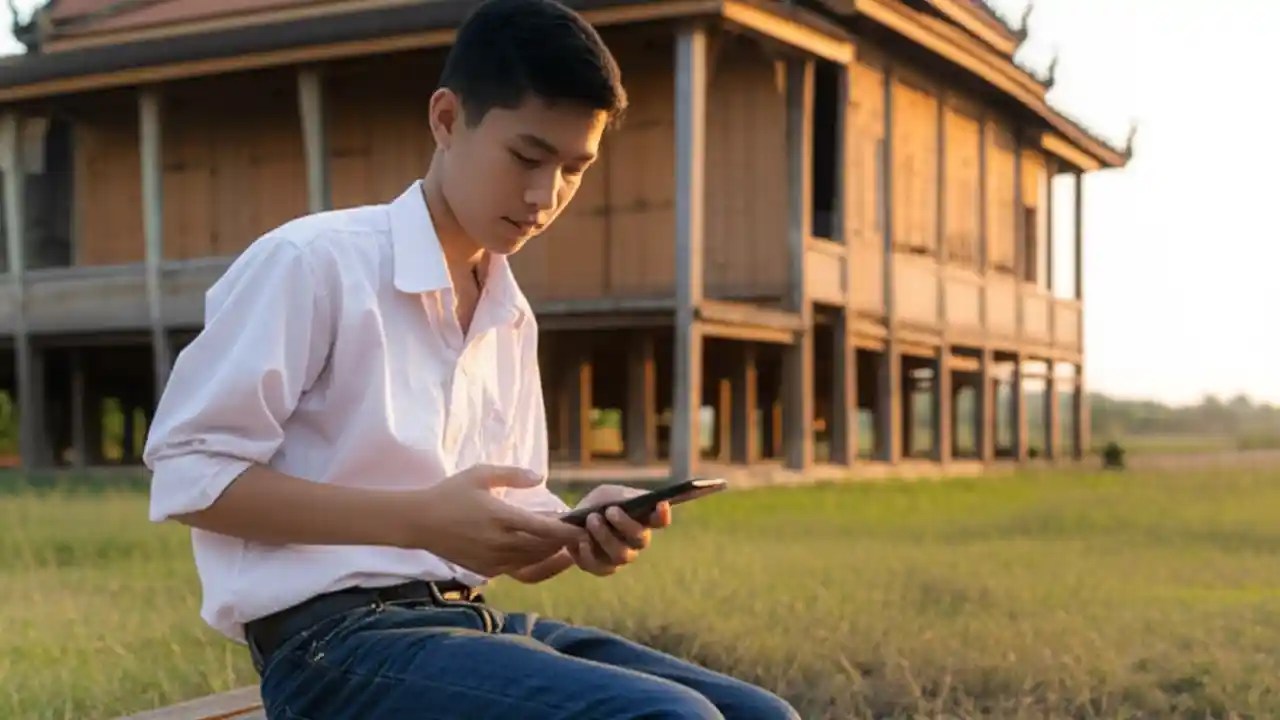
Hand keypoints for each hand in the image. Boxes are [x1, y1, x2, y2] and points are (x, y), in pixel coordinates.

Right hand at [410, 464, 586, 577]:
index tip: (583, 525)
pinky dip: (537, 564)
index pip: (545, 529)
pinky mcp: (487, 570)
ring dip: (554, 553)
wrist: (419, 522)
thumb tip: (541, 478)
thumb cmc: (450, 493)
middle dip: (566, 541)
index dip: (568, 530)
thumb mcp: (480, 474)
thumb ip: (513, 475)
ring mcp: (494, 560)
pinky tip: (546, 555)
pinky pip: (520, 571)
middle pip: (545, 547)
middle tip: (583, 532)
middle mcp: (500, 543)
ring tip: (570, 543)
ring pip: (534, 561)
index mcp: (501, 518)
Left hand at [567, 484, 672, 576]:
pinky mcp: (604, 568)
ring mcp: (622, 557)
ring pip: (621, 555)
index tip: (661, 503)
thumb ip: (617, 499)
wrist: (575, 522)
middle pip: (641, 539)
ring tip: (591, 519)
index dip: (663, 514)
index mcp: (644, 519)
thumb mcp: (607, 495)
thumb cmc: (599, 505)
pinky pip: (600, 566)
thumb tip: (622, 505)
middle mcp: (637, 541)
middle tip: (610, 510)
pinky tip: (581, 541)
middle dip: (625, 524)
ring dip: (604, 536)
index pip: (660, 520)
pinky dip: (588, 552)